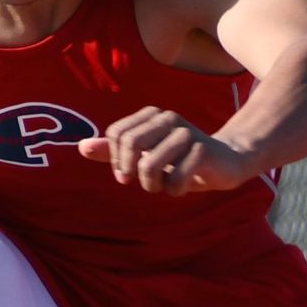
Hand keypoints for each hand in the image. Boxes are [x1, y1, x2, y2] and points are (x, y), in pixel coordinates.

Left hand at [77, 107, 257, 194]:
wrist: (225, 163)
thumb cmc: (180, 160)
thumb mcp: (145, 156)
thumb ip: (114, 152)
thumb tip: (81, 148)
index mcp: (152, 115)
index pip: (117, 134)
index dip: (116, 159)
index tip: (126, 174)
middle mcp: (168, 118)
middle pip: (130, 144)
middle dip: (132, 172)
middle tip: (143, 183)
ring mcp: (187, 133)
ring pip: (150, 165)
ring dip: (153, 185)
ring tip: (163, 186)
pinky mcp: (203, 150)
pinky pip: (176, 179)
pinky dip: (175, 190)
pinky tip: (183, 187)